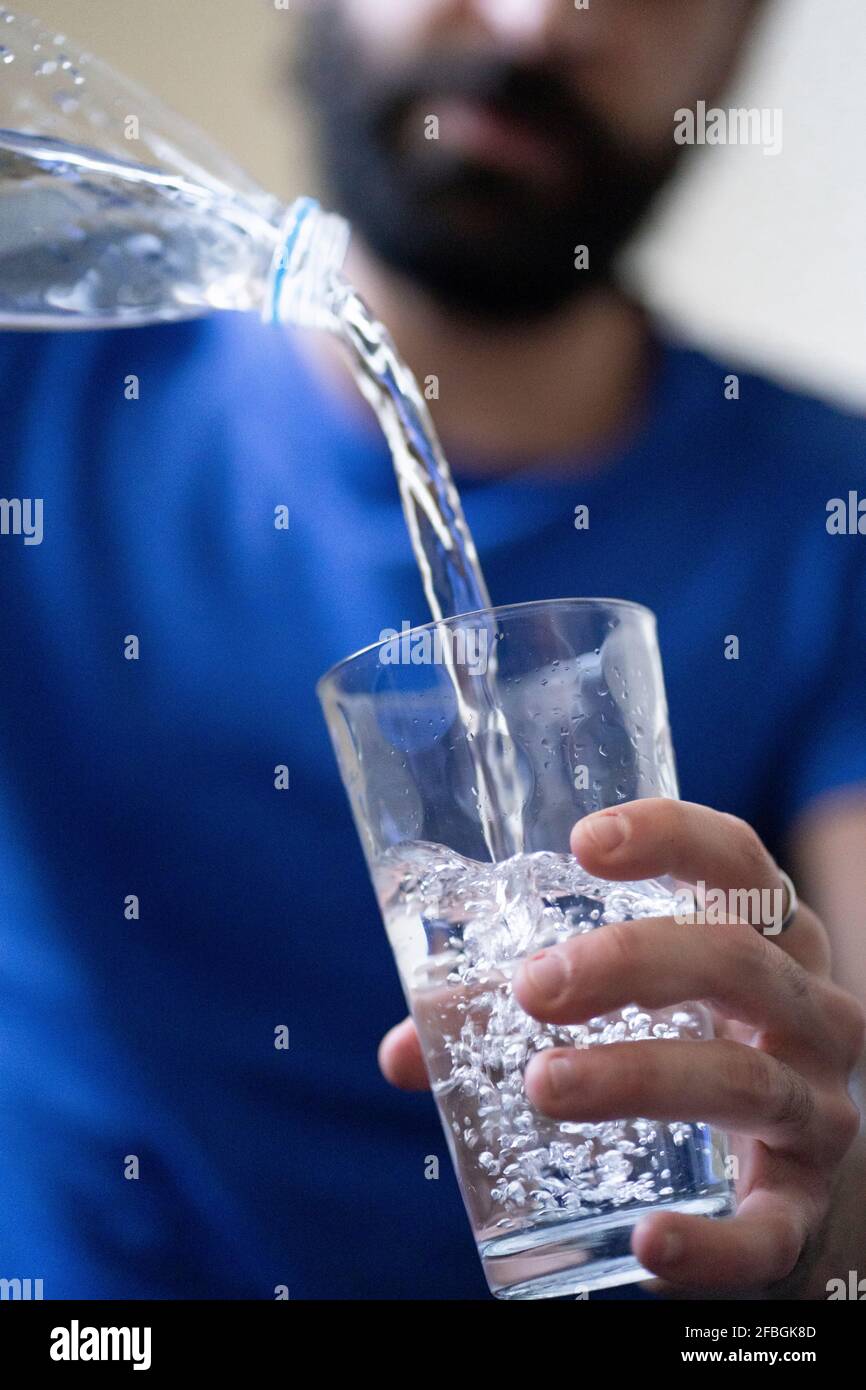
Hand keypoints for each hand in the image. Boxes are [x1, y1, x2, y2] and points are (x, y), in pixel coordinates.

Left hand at [379, 800, 864, 1293]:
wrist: (790, 1186)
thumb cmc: (696, 1059)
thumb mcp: (635, 1014)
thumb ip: (516, 1017)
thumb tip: (404, 1049)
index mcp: (764, 939)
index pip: (735, 861)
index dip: (671, 836)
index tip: (585, 843)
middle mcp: (809, 1011)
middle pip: (736, 961)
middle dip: (632, 963)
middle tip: (535, 988)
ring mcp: (814, 1110)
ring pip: (744, 1080)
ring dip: (639, 1076)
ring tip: (543, 1083)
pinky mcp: (805, 1209)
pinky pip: (770, 1229)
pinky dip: (713, 1243)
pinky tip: (650, 1241)